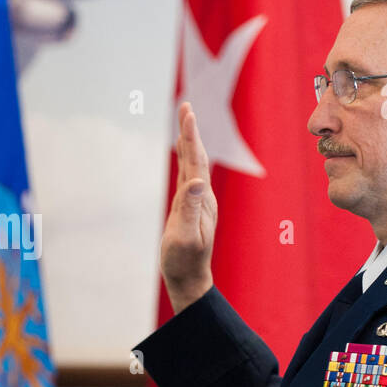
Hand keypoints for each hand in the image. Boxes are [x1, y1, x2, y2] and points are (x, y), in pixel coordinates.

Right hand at [160, 101, 217, 312]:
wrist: (189, 279)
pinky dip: (185, 158)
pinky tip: (184, 153)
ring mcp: (196, 201)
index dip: (191, 137)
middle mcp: (202, 196)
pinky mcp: (189, 207)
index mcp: (201, 200)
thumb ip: (190, 209)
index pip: (195, 161)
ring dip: (189, 141)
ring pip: (193, 164)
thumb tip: (196, 181)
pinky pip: (187, 175)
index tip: (188, 113)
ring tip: (185, 121)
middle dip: (190, 131)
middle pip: (196, 157)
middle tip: (186, 106)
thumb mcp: (185, 237)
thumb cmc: (184, 262)